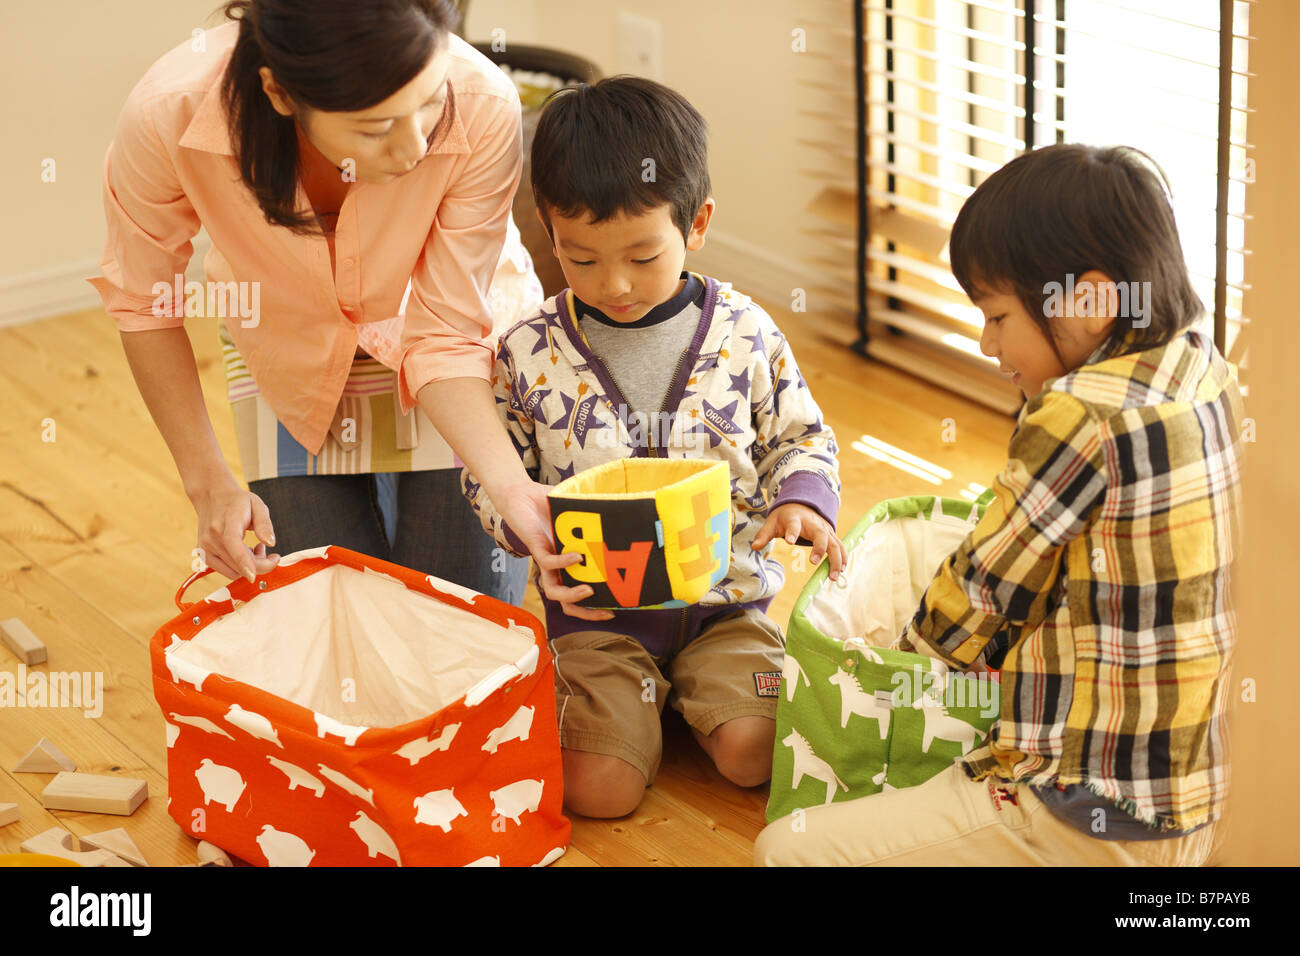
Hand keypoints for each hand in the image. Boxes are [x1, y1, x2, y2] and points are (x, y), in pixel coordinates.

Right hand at [190, 477, 280, 582]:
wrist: (211, 497)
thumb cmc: (237, 501)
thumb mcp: (257, 505)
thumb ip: (264, 524)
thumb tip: (271, 542)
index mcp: (226, 522)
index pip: (232, 544)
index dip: (244, 562)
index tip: (253, 576)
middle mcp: (212, 537)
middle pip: (237, 564)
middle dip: (260, 564)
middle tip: (268, 550)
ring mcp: (205, 548)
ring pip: (233, 571)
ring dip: (250, 566)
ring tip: (255, 548)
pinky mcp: (204, 555)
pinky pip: (226, 570)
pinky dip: (239, 567)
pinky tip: (245, 552)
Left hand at [493, 479, 614, 622]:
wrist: (521, 496)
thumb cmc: (549, 508)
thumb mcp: (578, 518)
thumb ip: (596, 521)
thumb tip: (625, 516)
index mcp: (566, 566)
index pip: (577, 596)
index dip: (593, 608)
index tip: (614, 609)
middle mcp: (555, 569)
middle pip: (567, 603)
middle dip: (587, 613)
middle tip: (607, 612)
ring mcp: (545, 561)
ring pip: (553, 592)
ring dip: (572, 596)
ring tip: (589, 591)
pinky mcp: (536, 549)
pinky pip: (549, 563)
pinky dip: (564, 563)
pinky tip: (578, 556)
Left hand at [751, 502, 846, 581]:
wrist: (803, 504)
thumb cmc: (786, 516)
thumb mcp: (772, 522)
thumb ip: (764, 534)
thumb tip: (754, 547)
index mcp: (796, 519)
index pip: (794, 525)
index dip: (792, 532)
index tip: (789, 542)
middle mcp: (813, 524)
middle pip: (821, 535)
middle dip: (820, 549)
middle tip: (814, 563)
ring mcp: (825, 530)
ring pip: (835, 543)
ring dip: (836, 560)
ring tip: (833, 577)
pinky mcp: (832, 535)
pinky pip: (840, 547)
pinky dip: (843, 558)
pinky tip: (841, 570)